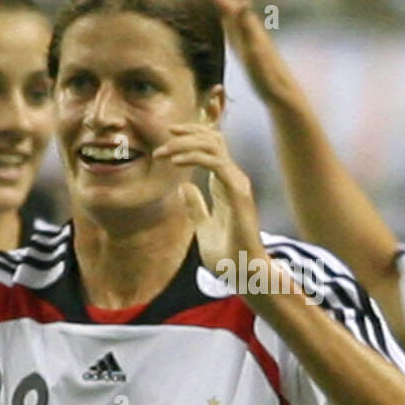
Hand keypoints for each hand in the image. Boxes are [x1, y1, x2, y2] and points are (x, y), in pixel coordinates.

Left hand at [158, 125, 265, 277]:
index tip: (168, 136)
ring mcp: (237, 184)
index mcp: (225, 184)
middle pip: (214, 139)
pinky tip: (176, 162)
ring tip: (163, 152)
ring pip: (214, 146)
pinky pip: (216, 164)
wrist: (241, 271)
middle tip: (162, 139)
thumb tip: (184, 188)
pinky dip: (195, 157)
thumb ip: (195, 206)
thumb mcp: (203, 226)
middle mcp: (233, 178)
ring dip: (185, 144)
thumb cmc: (227, 253)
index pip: (212, 147)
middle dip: (187, 133)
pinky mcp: (238, 193)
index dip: (191, 136)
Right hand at [179, 0, 300, 108]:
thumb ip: (249, 28)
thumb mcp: (256, 52)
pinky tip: (205, 18)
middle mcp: (244, 23)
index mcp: (244, 23)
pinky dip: (211, 15)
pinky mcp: (241, 45)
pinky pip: (221, 24)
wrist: (281, 92)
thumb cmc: (267, 76)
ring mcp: (242, 34)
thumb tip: (243, 1)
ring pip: (219, 9)